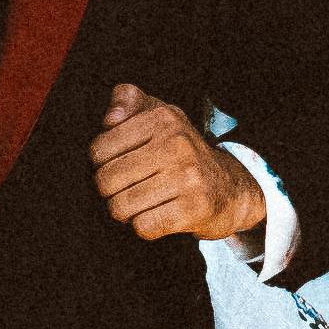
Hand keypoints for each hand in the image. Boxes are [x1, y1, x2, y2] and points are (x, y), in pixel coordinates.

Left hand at [89, 84, 266, 240]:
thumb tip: (110, 118)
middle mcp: (176, 144)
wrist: (230, 188)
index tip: (118, 165)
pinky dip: (144, 226)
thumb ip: (128, 102)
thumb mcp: (159, 117)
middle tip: (127, 189)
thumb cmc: (181, 152)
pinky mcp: (194, 209)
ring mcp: (188, 177)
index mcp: (163, 118)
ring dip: (125, 212)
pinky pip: (143, 227)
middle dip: (110, 192)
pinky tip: (158, 215)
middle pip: (106, 181)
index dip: (101, 165)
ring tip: (141, 203)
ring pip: (121, 206)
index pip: (98, 149)